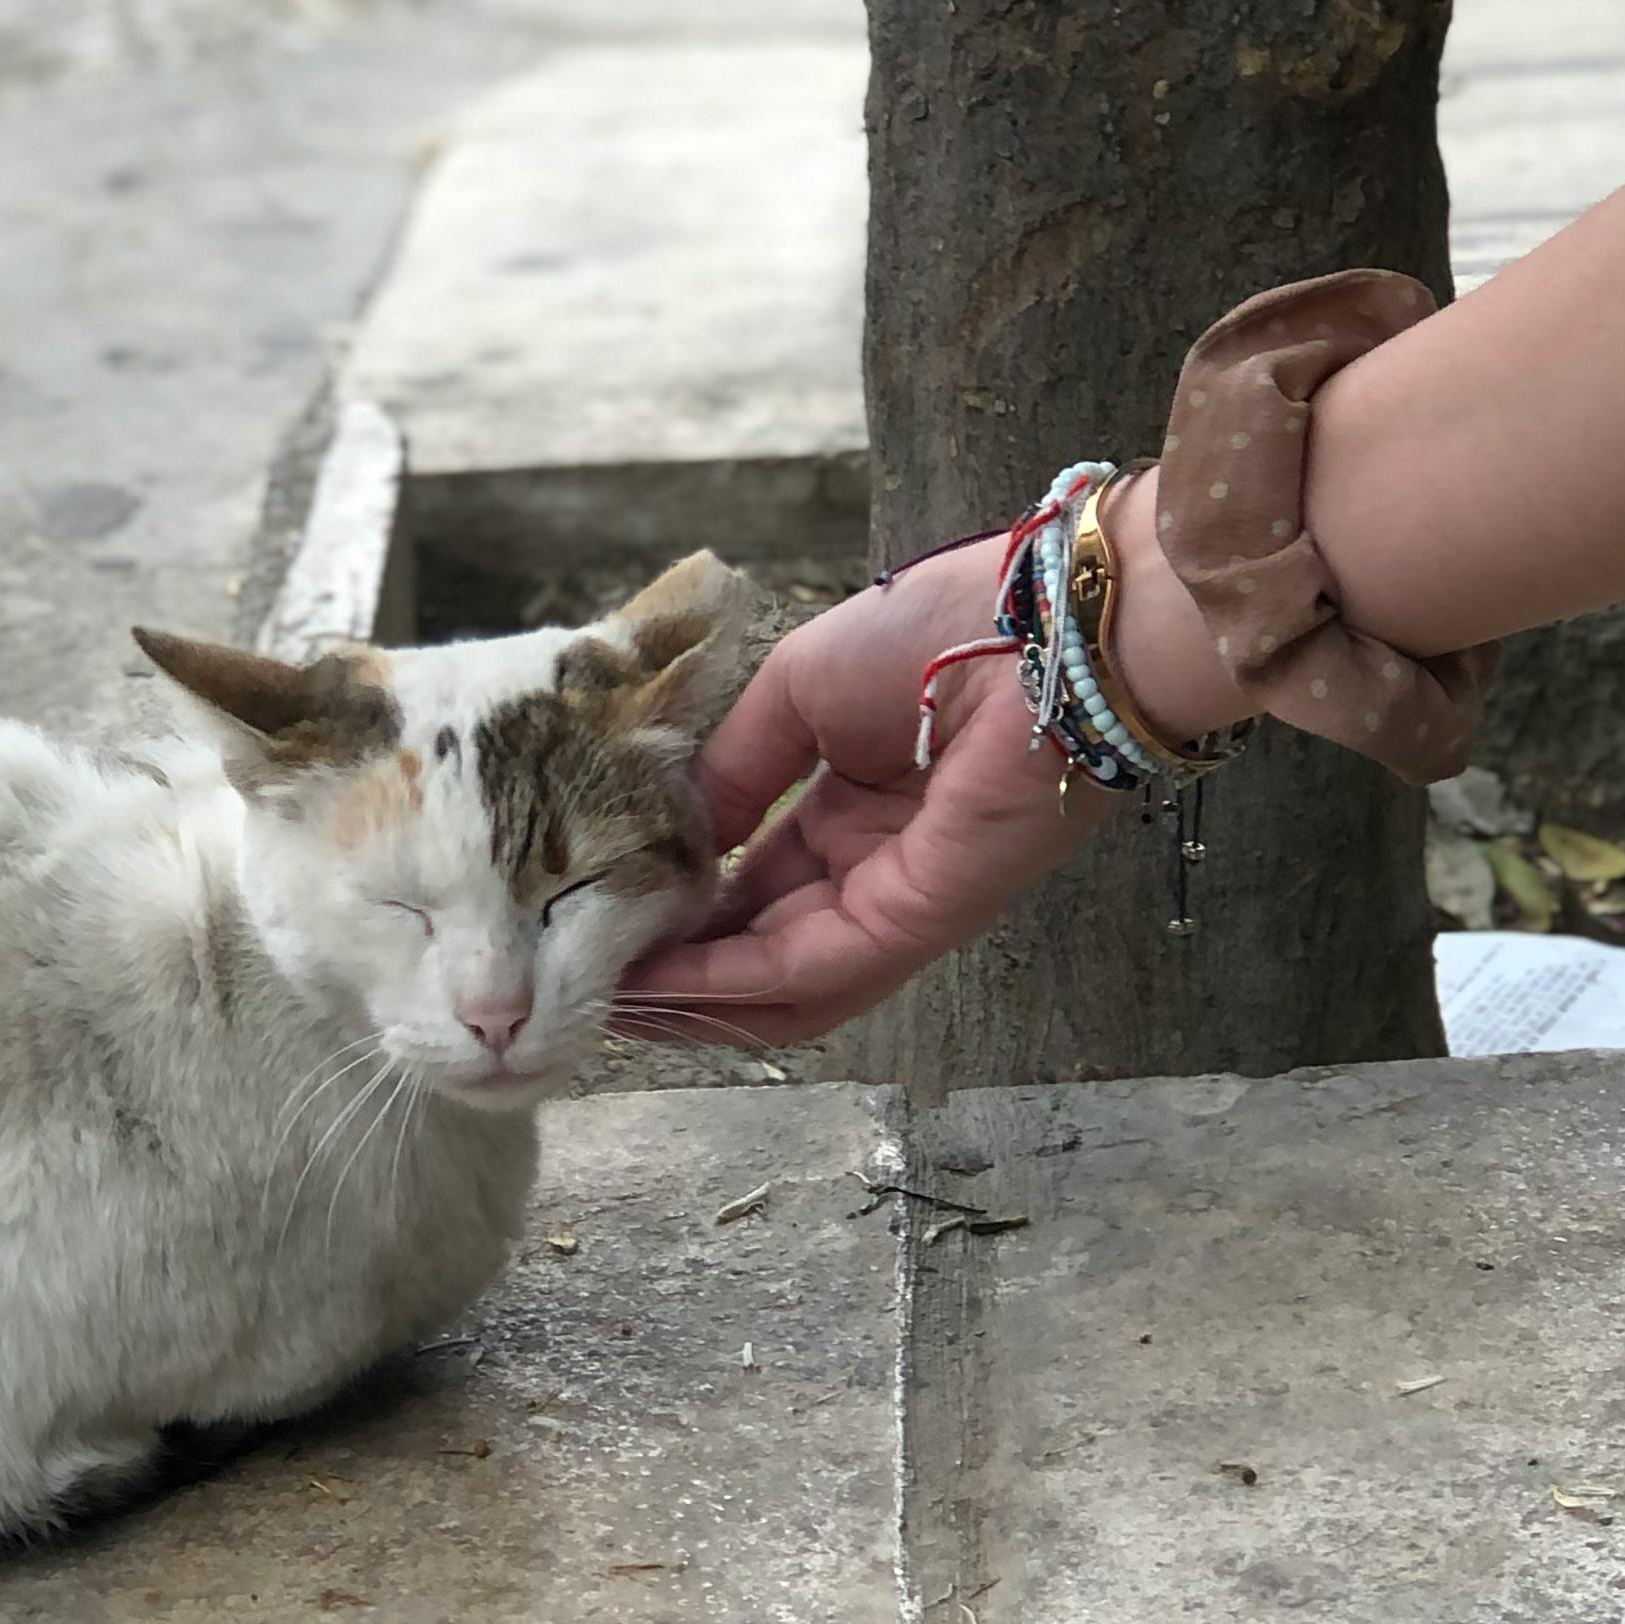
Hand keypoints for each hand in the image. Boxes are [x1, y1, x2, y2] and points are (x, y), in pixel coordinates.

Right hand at [616, 538, 1084, 1048]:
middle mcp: (872, 869)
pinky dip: (735, 983)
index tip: (600, 921)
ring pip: (783, 984)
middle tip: (584, 980)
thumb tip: (670, 841)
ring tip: (605, 997)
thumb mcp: (794, 691)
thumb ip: (733, 770)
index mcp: (850, 810)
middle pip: (761, 950)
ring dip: (693, 996)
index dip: (678, 912)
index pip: (751, 887)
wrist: (1039, 626)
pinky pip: (814, 970)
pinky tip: (665, 981)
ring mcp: (899, 902)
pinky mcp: (920, 919)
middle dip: (675, 972)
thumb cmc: (936, 631)